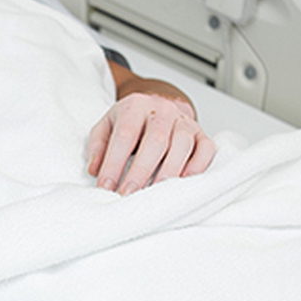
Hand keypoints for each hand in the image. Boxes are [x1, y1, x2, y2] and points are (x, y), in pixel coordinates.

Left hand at [86, 91, 215, 194]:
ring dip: (168, 172)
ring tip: (155, 195)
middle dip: (141, 171)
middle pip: (156, 140)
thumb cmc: (130, 121)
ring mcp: (184, 121)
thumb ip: (97, 146)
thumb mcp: (107, 126)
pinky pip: (206, 149)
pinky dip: (197, 167)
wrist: (158, 105)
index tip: (105, 186)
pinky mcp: (201, 134)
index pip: (125, 135)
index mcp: (135, 106)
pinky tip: (183, 184)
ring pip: (182, 144)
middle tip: (128, 195)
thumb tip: (94, 169)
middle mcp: (163, 111)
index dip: (114, 163)